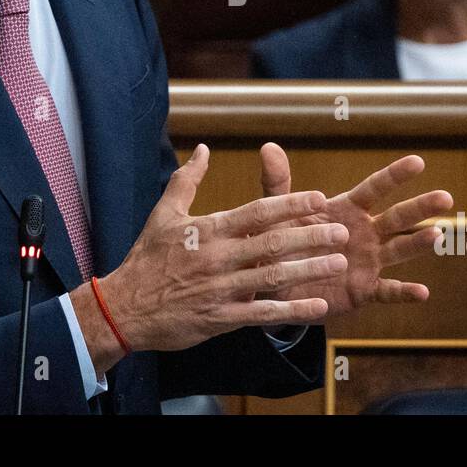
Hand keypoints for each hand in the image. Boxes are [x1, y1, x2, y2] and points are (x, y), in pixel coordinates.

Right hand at [74, 144, 351, 370]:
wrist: (124, 307)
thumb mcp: (163, 214)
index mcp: (208, 229)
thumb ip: (187, 180)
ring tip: (339, 262)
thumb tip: (203, 148)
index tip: (319, 198)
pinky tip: (317, 306)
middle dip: (311, 236)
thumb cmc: (146, 258)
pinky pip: (262, 312)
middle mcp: (218, 257)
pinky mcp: (220, 318)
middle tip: (342, 231)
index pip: (257, 212)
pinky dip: (292, 310)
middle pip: (272, 243)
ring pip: (272, 277)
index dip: (290, 204)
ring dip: (309, 270)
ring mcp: (220, 289)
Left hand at [253, 143, 452, 320]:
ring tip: (438, 234)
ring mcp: (369, 261)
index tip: (417, 161)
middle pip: (397, 218)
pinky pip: (388, 291)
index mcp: (347, 210)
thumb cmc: (281, 241)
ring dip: (418, 243)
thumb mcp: (276, 213)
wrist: (275, 285)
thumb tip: (268, 146)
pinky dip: (404, 292)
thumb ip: (277, 183)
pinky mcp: (365, 290)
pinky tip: (422, 292)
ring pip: (399, 249)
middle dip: (420, 207)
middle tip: (444, 197)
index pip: (374, 189)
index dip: (395, 176)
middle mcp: (365, 233)